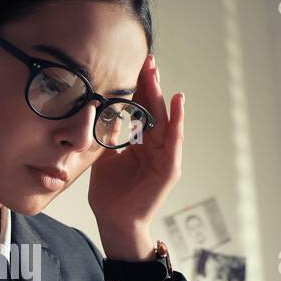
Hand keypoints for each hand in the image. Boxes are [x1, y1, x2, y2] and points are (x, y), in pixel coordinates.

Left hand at [86, 53, 184, 259]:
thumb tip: (102, 109)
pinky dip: (176, 122)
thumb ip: (107, 135)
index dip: (139, 87)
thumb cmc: (110, 193)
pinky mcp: (169, 169)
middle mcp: (155, 146)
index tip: (136, 64)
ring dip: (161, 96)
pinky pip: (174, 141)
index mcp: (141, 142)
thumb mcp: (104, 156)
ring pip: (164, 120)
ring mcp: (164, 156)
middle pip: (154, 109)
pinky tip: (177, 102)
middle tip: (148, 60)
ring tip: (156, 74)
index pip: (142, 109)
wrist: (113, 221)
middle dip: (151, 85)